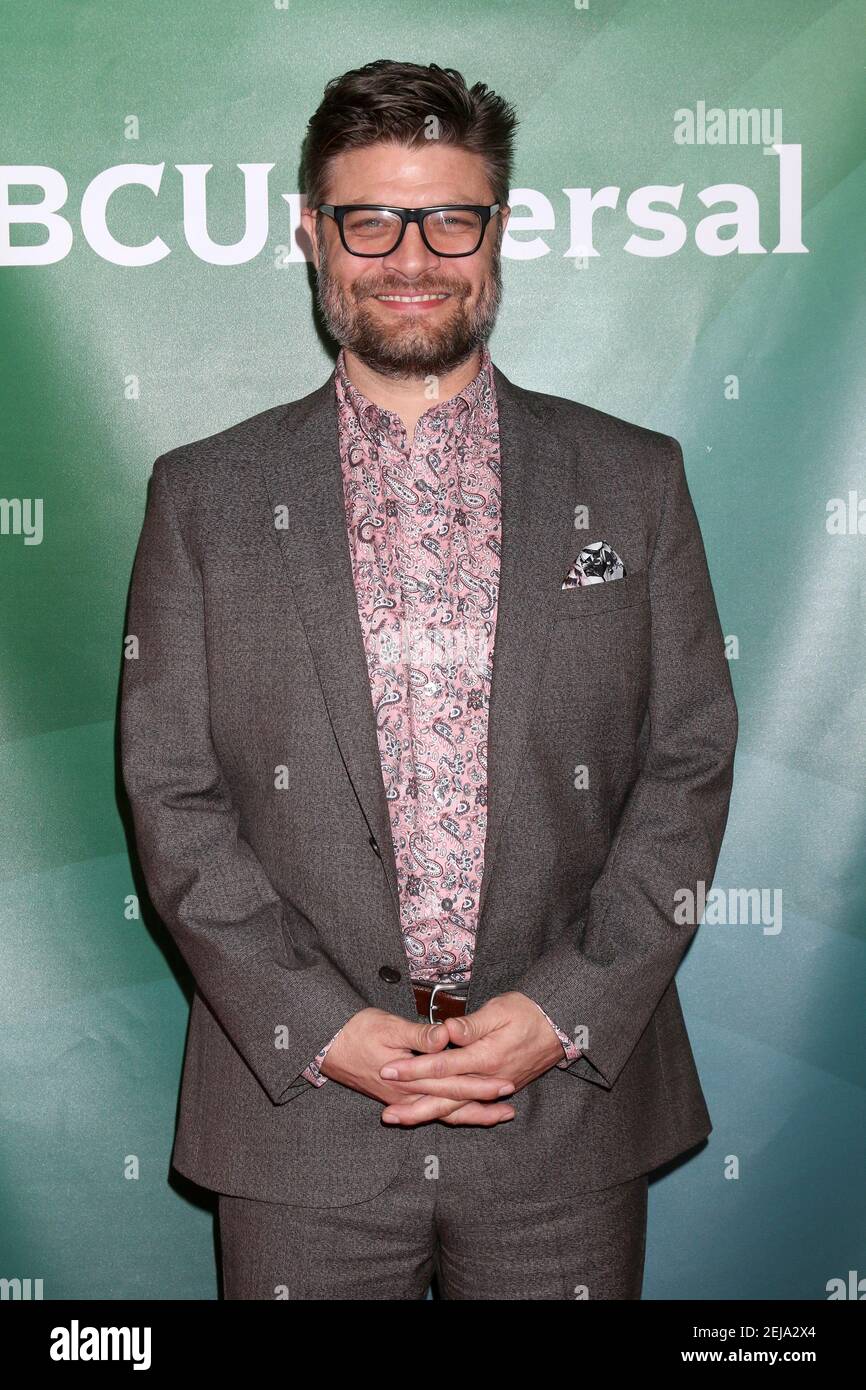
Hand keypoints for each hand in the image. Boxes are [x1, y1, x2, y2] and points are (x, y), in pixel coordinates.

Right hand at [320, 1007, 517, 1125]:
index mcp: (408, 1080)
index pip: (452, 1084)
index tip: (505, 1084)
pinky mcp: (397, 1097)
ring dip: (470, 1115)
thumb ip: (419, 1035)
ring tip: (496, 1117)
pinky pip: (430, 1110)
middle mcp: (407, 1096)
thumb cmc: (357, 1031)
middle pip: (451, 1105)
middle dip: (482, 1108)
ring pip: (442, 1113)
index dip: (480, 1084)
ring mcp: (402, 1100)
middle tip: (510, 1109)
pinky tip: (463, 1111)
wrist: (326, 1045)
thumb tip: (447, 1037)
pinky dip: (450, 1112)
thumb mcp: (388, 1027)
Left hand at [377, 992, 564, 1123]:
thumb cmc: (527, 1012)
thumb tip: (446, 1030)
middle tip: (386, 1113)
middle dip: (413, 1105)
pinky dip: (452, 1116)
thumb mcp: (499, 1010)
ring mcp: (494, 1088)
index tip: (389, 1069)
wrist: (558, 1025)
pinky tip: (434, 1119)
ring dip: (427, 1115)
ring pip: (456, 1108)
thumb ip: (471, 1025)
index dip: (414, 1069)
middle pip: (445, 1097)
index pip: (442, 1066)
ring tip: (401, 1119)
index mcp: (486, 1057)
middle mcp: (489, 1079)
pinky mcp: (498, 1090)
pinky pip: (470, 1108)